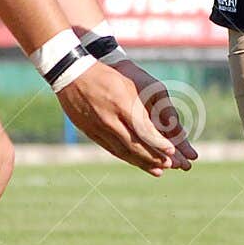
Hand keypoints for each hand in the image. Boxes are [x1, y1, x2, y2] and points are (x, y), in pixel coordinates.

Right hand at [56, 60, 190, 175]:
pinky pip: (111, 149)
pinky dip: (126, 157)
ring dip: (141, 162)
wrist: (71, 75)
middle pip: (134, 144)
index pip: (143, 129)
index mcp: (121, 104)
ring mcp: (97, 128)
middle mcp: (109, 119)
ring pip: (122, 150)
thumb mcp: (127, 85)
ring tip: (158, 170)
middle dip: (153, 157)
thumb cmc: (105, 75)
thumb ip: (141, 106)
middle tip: (169, 165)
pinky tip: (136, 162)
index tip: (172, 151)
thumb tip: (160, 123)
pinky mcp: (90, 132)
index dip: (158, 143)